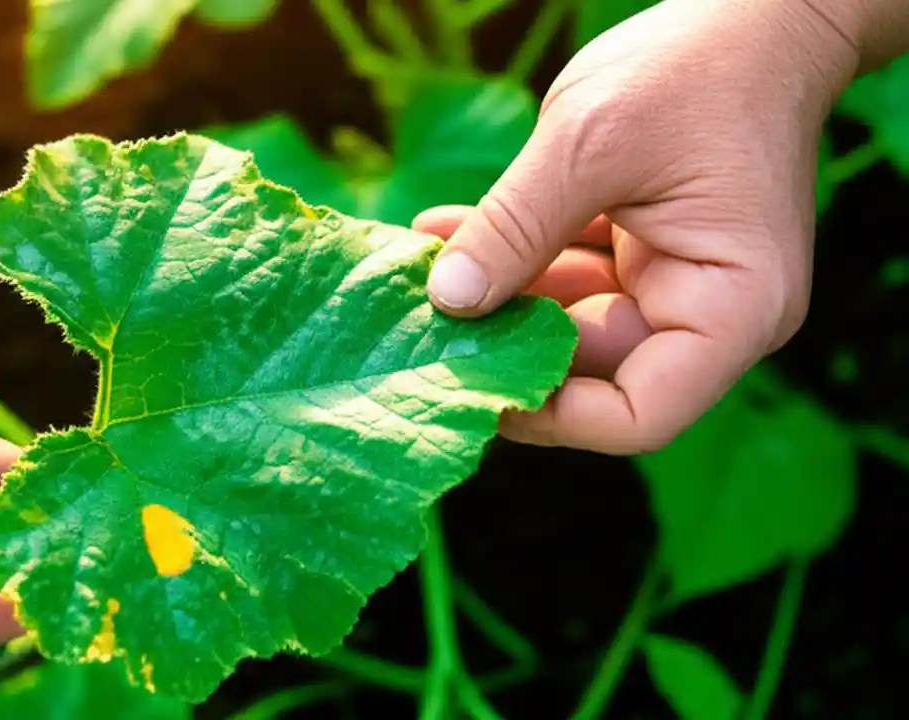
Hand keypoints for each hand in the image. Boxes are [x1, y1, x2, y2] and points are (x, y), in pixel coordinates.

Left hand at [419, 0, 863, 453]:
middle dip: (506, 343)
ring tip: (420, 263)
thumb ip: (514, 228)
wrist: (754, 15)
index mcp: (730, 309)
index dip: (554, 417)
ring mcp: (677, 285)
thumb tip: (447, 302)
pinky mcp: (646, 256)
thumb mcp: (587, 144)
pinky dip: (514, 257)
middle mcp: (711, 314)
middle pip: (595, 373)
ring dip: (496, 295)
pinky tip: (444, 231)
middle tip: (422, 322)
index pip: (640, 417)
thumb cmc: (694, 68)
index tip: (474, 386)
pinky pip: (571, 278)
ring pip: (570, 324)